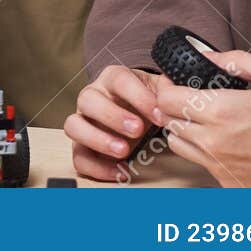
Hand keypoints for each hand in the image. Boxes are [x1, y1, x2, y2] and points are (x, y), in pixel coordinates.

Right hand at [65, 64, 162, 181]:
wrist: (133, 113)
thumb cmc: (145, 101)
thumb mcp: (159, 89)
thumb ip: (168, 89)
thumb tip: (176, 94)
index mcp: (112, 79)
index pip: (119, 80)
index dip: (138, 97)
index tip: (159, 115)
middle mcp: (91, 97)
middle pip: (88, 100)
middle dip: (112, 116)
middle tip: (138, 130)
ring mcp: (83, 121)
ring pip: (74, 126)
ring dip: (97, 139)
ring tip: (123, 151)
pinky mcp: (81, 146)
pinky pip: (78, 156)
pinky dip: (96, 166)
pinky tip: (119, 171)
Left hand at [151, 49, 250, 186]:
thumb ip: (233, 59)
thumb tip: (203, 55)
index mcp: (221, 111)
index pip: (165, 100)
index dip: (168, 88)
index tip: (177, 84)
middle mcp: (215, 142)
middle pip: (169, 122)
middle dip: (176, 109)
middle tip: (193, 101)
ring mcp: (222, 168)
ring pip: (180, 147)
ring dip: (187, 132)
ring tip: (209, 122)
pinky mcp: (232, 187)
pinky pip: (203, 167)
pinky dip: (207, 154)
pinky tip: (228, 145)